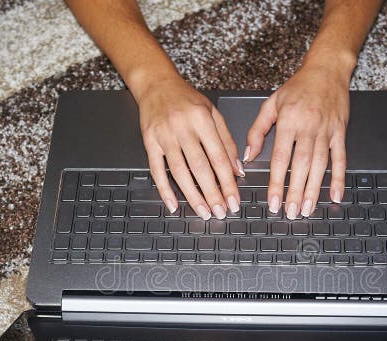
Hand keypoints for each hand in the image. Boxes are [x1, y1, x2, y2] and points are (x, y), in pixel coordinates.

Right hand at [137, 77, 243, 219]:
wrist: (156, 83)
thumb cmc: (186, 99)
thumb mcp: (213, 113)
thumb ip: (227, 141)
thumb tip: (237, 170)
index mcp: (203, 119)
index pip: (219, 157)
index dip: (228, 182)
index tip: (234, 199)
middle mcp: (183, 127)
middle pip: (200, 167)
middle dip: (213, 193)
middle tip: (221, 211)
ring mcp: (164, 135)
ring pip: (179, 172)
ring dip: (192, 196)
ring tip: (203, 211)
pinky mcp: (149, 141)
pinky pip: (156, 170)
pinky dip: (164, 189)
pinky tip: (173, 204)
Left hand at [245, 64, 349, 219]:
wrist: (327, 69)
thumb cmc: (298, 87)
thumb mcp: (271, 103)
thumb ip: (257, 130)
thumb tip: (248, 156)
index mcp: (288, 121)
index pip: (280, 158)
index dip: (276, 182)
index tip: (272, 201)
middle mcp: (308, 126)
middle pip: (301, 166)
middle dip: (296, 192)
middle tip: (291, 213)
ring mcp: (327, 130)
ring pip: (320, 166)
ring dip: (315, 190)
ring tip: (309, 209)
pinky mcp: (340, 132)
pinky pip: (340, 159)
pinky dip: (339, 178)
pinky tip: (336, 195)